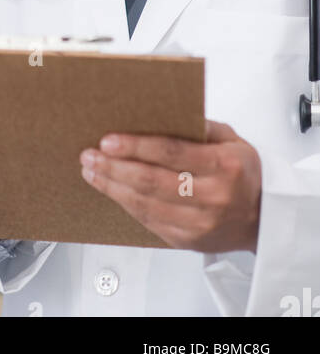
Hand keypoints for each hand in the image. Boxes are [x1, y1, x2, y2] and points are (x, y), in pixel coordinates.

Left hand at [78, 120, 261, 252]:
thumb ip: (199, 125)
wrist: (263, 218)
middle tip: (90, 155)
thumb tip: (162, 112)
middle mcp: (212, 198)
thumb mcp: (231, 139)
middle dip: (114, 167)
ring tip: (91, 171)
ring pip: (146, 205)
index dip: (136, 146)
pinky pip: (149, 222)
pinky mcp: (188, 241)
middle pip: (152, 181)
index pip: (171, 153)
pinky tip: (111, 190)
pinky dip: (126, 204)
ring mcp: (199, 224)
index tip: (108, 140)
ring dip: (112, 187)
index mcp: (223, 166)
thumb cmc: (243, 172)